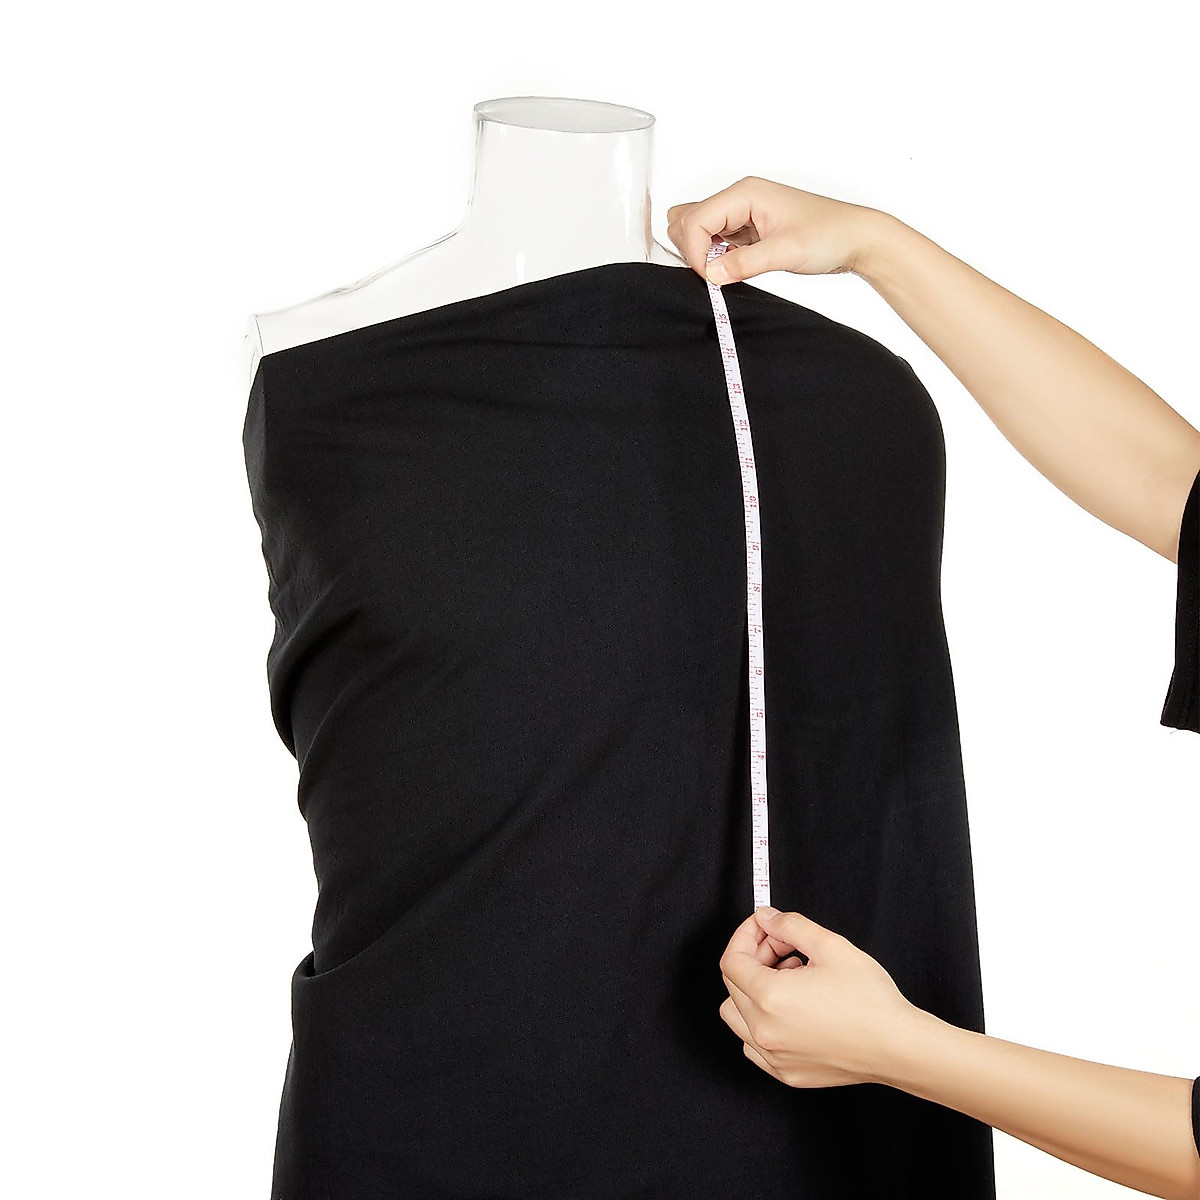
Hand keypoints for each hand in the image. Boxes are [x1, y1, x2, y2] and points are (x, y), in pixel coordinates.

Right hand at [666, 176, 888, 284]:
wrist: (856, 239)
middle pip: (687, 220)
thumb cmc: (830, 233)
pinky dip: (717, 258)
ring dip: (704, 254)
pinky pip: (716, 242)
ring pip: (698, 231)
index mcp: (745, 193)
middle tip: (717, 273)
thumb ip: (745, 263)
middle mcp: (740, 199)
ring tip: (729, 269)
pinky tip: (736, 268)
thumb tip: (712, 274)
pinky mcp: (747, 230)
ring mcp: (742, 214)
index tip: (710, 278)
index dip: (695, 252)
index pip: (695, 219)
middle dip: (694, 250)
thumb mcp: (786, 251)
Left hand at [717, 906, 921, 1087]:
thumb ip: (789, 926)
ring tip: (789, 980)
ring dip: (752, 991)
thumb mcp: (829, 945)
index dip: (745, 935)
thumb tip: (766, 918)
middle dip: (754, 957)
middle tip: (784, 947)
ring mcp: (773, 1056)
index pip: (732, 960)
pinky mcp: (786, 1073)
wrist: (897, 1046)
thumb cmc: (870, 1000)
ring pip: (736, 1016)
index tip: (762, 926)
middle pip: (733, 984)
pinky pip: (752, 1044)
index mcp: (769, 997)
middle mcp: (764, 1030)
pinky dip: (760, 1023)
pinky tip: (789, 1011)